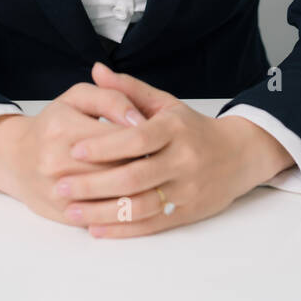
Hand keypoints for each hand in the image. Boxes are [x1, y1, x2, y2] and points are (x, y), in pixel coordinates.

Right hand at [0, 82, 148, 226]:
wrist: (17, 159)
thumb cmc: (54, 123)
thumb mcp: (77, 98)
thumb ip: (111, 97)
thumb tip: (140, 119)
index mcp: (62, 126)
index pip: (117, 135)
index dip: (145, 136)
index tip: (162, 136)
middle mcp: (56, 160)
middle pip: (118, 167)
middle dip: (147, 164)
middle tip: (166, 159)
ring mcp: (58, 191)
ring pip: (114, 195)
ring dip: (141, 189)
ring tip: (158, 178)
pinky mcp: (63, 214)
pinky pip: (104, 216)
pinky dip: (125, 210)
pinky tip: (140, 199)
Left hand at [51, 61, 288, 237]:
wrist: (239, 155)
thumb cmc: (193, 128)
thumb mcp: (165, 103)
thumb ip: (128, 90)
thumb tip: (96, 70)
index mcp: (175, 129)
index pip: (136, 139)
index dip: (104, 146)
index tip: (74, 150)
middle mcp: (183, 160)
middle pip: (133, 177)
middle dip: (93, 184)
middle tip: (60, 185)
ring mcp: (186, 190)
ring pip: (139, 206)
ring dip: (102, 212)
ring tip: (71, 210)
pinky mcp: (187, 213)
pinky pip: (150, 225)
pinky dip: (121, 230)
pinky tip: (95, 228)